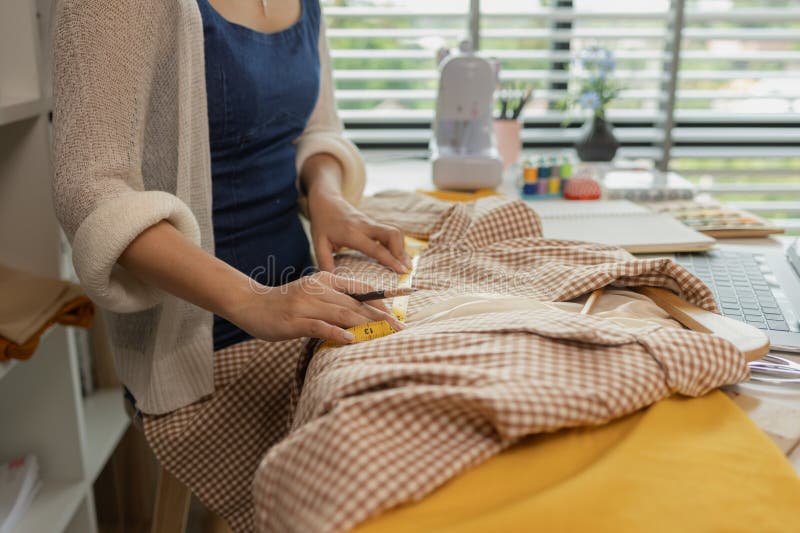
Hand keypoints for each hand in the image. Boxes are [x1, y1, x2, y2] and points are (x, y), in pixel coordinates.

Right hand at [227, 271, 403, 343]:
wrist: (250, 303)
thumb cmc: (285, 303)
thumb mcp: (312, 293)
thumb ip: (335, 300)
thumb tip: (362, 316)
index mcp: (324, 279)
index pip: (359, 289)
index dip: (381, 300)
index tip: (399, 312)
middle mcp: (317, 289)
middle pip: (355, 303)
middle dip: (380, 317)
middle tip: (399, 328)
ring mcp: (305, 304)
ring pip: (342, 313)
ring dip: (365, 325)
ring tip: (384, 334)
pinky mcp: (294, 320)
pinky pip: (320, 326)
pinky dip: (337, 332)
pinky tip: (350, 338)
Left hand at [307, 190, 411, 273]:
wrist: (326, 201)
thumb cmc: (322, 224)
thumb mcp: (319, 243)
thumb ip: (325, 262)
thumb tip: (331, 281)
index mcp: (352, 233)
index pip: (375, 247)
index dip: (390, 259)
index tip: (401, 270)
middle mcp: (366, 226)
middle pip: (392, 233)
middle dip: (402, 251)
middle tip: (406, 268)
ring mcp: (372, 223)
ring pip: (395, 231)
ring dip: (402, 247)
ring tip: (404, 264)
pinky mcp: (374, 224)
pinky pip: (391, 232)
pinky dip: (397, 243)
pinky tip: (398, 256)